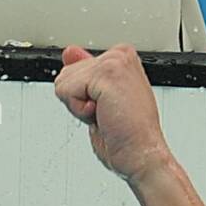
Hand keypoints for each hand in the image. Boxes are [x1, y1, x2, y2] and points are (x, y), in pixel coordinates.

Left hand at [53, 44, 170, 183]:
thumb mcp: (99, 99)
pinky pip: (67, 91)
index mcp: (120, 58)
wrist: (143, 154)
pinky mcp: (107, 72)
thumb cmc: (127, 135)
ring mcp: (115, 61)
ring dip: (79, 107)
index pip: (73, 71)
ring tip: (107, 115)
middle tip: (107, 114)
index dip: (81, 98)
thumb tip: (69, 52)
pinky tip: (104, 115)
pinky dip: (79, 111)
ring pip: (63, 82)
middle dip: (78, 101)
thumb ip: (84, 74)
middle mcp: (119, 55)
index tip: (107, 109)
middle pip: (65, 75)